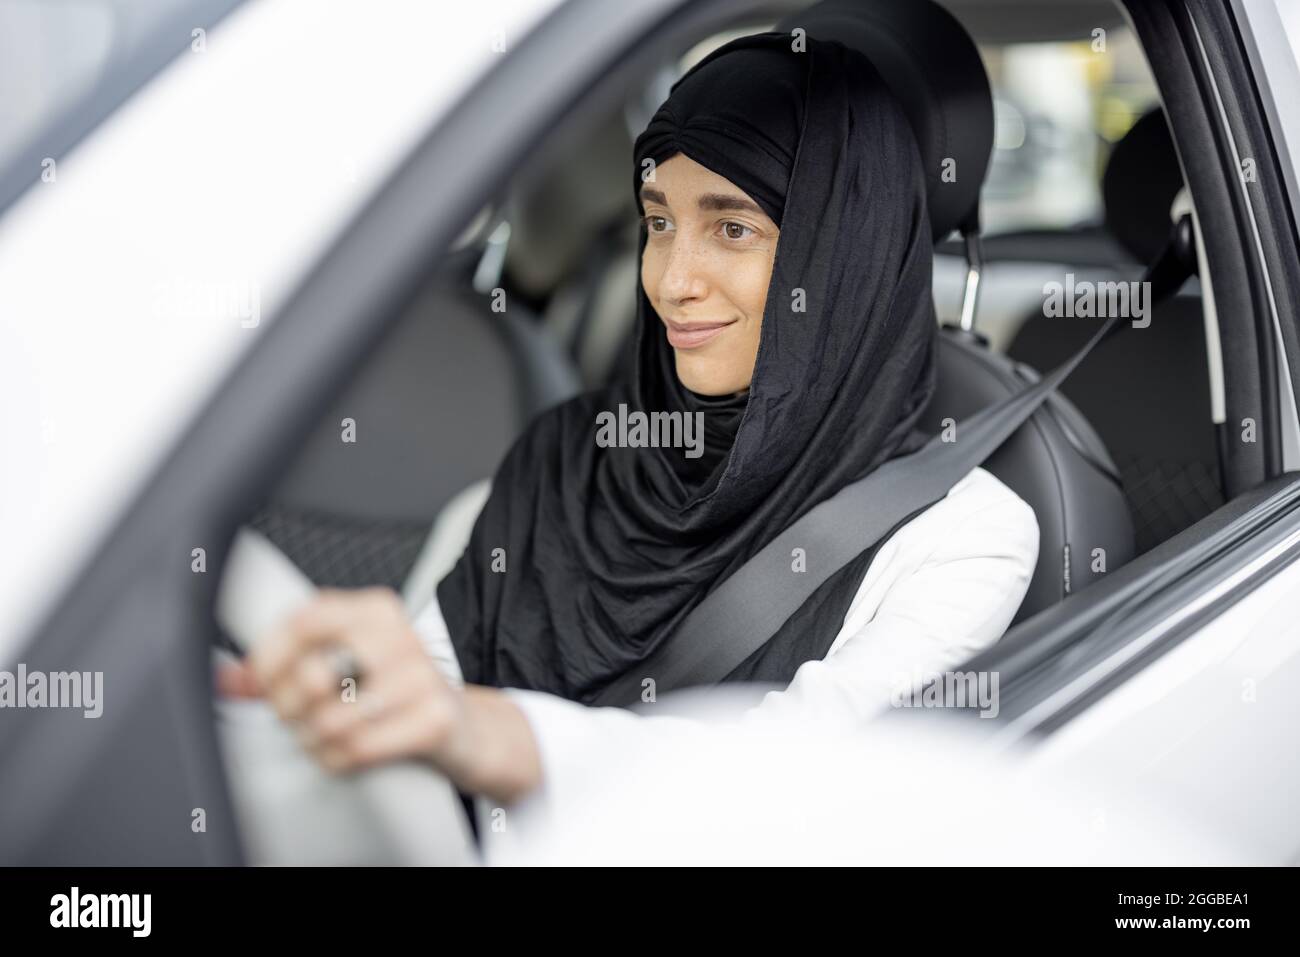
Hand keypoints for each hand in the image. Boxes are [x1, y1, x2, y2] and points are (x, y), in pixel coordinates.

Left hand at [216, 587, 541, 802]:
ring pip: (333, 720)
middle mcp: (402, 636)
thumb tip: (229, 678)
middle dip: (289, 708)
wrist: (461, 726)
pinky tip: (341, 755)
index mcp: (376, 610)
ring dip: (314, 740)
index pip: (305, 621)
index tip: (260, 681)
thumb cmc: (393, 693)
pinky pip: (359, 748)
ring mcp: (423, 677)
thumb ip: (282, 670)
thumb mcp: (343, 666)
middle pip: (313, 675)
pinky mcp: (435, 719)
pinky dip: (338, 760)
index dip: (270, 657)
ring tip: (319, 738)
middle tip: (294, 717)